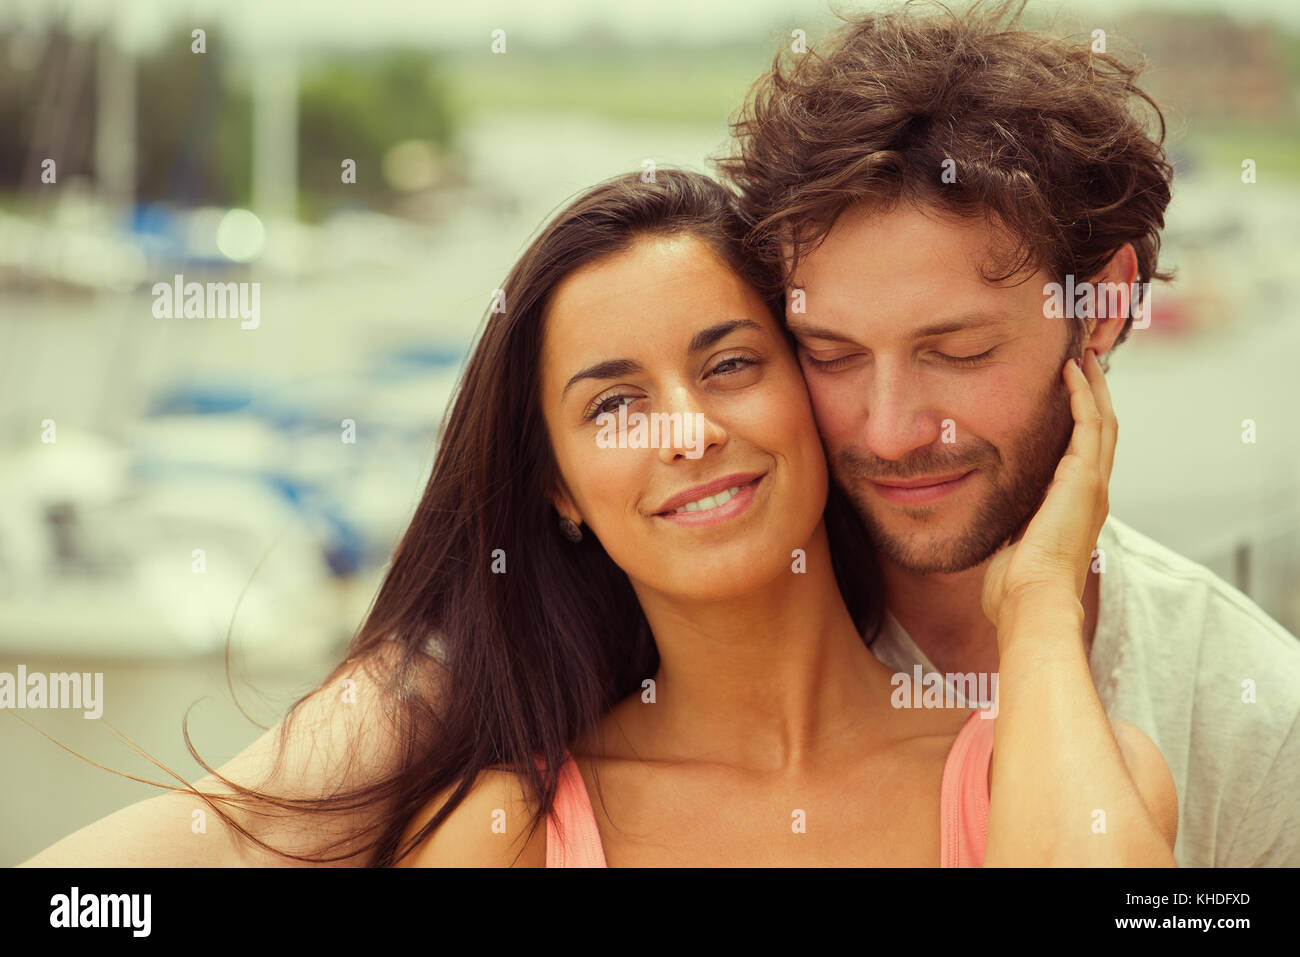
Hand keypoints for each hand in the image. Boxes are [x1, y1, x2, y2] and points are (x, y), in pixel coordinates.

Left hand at [981, 348, 1116, 628]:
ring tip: (1083, 354)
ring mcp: (1093, 485)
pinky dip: (1083, 394)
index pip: (1085, 455)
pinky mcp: (1084, 479)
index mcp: (1076, 510)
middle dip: (1094, 394)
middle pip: (1102, 431)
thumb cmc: (1016, 590)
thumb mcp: (1011, 547)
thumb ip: (1008, 529)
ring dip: (1093, 385)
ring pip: (1102, 420)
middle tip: (1085, 360)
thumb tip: (990, 525)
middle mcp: (1092, 494)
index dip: (1081, 422)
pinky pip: (1090, 423)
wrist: (1031, 602)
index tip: (1069, 395)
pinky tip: (1072, 370)